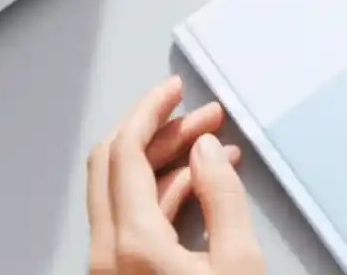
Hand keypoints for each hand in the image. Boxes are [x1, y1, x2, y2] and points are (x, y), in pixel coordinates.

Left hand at [87, 76, 265, 274]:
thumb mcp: (239, 263)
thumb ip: (222, 199)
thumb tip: (206, 148)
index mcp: (132, 242)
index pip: (125, 152)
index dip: (150, 110)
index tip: (176, 89)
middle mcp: (106, 251)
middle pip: (114, 165)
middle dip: (159, 132)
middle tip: (205, 117)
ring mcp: (107, 266)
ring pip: (120, 192)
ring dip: (163, 161)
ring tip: (213, 148)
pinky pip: (128, 218)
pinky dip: (160, 192)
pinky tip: (200, 184)